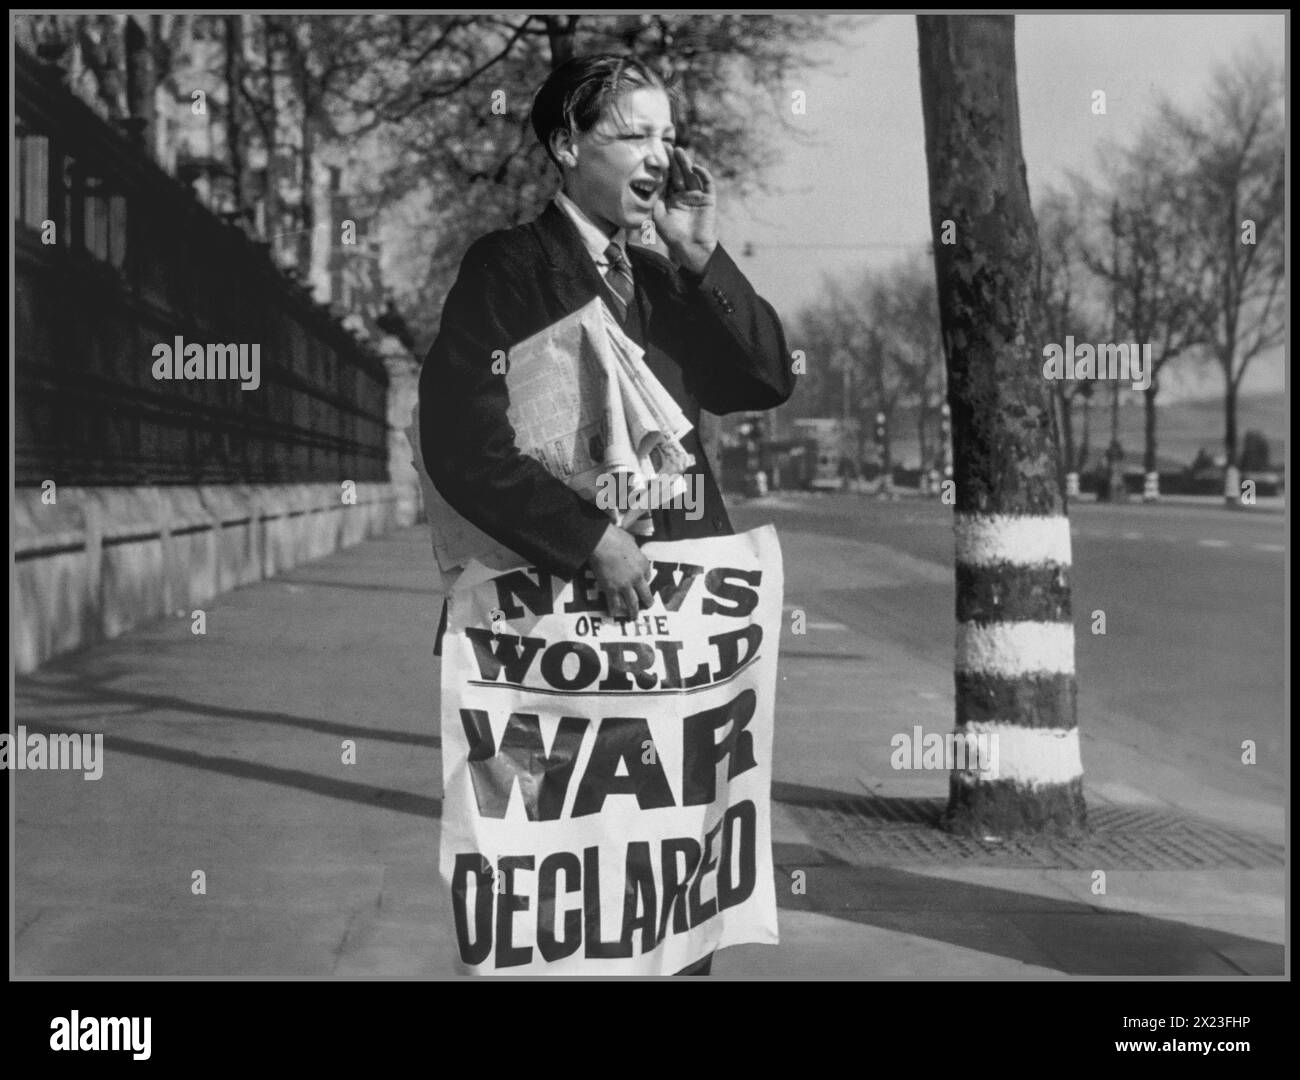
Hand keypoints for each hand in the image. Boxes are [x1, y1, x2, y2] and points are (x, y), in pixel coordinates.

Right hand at [587, 523, 652, 617]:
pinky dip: (614, 610)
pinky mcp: (612, 590)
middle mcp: (637, 577)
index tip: (641, 583)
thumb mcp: (630, 539)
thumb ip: (632, 545)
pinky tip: (613, 613)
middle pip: (646, 594)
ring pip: (633, 604)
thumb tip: (629, 543)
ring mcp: (625, 585)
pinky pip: (614, 604)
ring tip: (633, 617)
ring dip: (633, 612)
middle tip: (647, 606)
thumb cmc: (614, 537)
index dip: (644, 580)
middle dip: (647, 602)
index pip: (648, 576)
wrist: (601, 542)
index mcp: (643, 564)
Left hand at [652, 147, 717, 275]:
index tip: (657, 153)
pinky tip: (695, 168)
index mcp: (671, 198)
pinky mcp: (708, 199)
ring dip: (686, 163)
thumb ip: (655, 198)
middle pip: (679, 173)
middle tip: (667, 146)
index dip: (663, 167)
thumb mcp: (658, 215)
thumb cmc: (672, 235)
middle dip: (673, 161)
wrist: (691, 249)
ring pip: (691, 175)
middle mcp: (684, 195)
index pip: (667, 178)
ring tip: (679, 152)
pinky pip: (707, 183)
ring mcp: (696, 196)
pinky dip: (703, 174)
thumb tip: (650, 180)